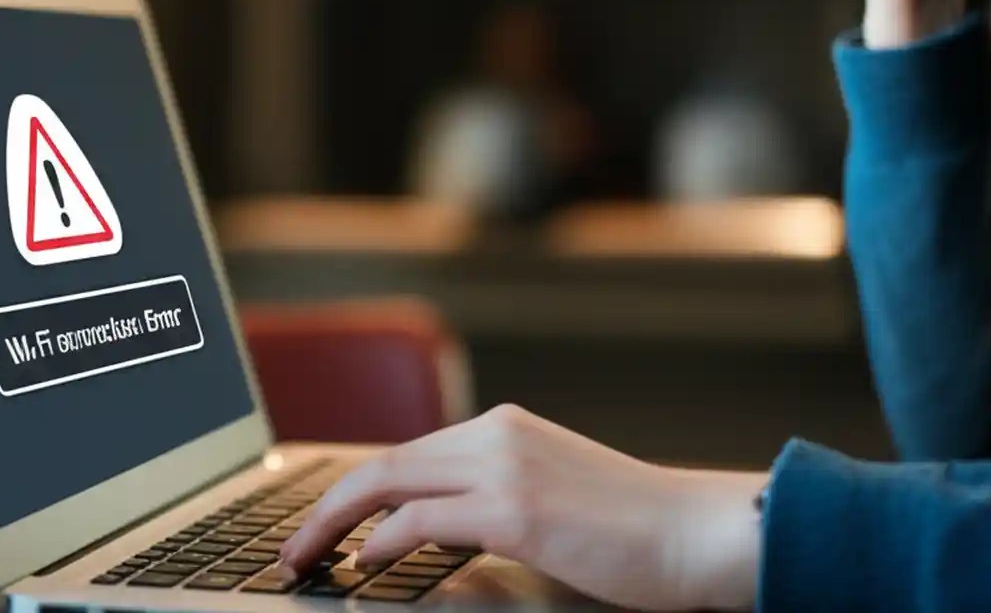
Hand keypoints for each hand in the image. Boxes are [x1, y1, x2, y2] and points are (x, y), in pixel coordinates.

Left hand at [280, 405, 767, 610]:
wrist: (698, 532)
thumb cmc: (631, 527)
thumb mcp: (548, 493)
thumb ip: (487, 499)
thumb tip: (425, 532)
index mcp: (503, 427)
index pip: (405, 454)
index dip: (352, 490)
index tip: (323, 524)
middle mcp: (497, 434)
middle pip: (383, 463)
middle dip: (326, 507)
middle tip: (292, 547)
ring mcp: (505, 467)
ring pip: (388, 483)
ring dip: (336, 523)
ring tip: (307, 558)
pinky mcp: (517, 509)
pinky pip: (422, 521)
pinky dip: (381, 541)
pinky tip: (363, 562)